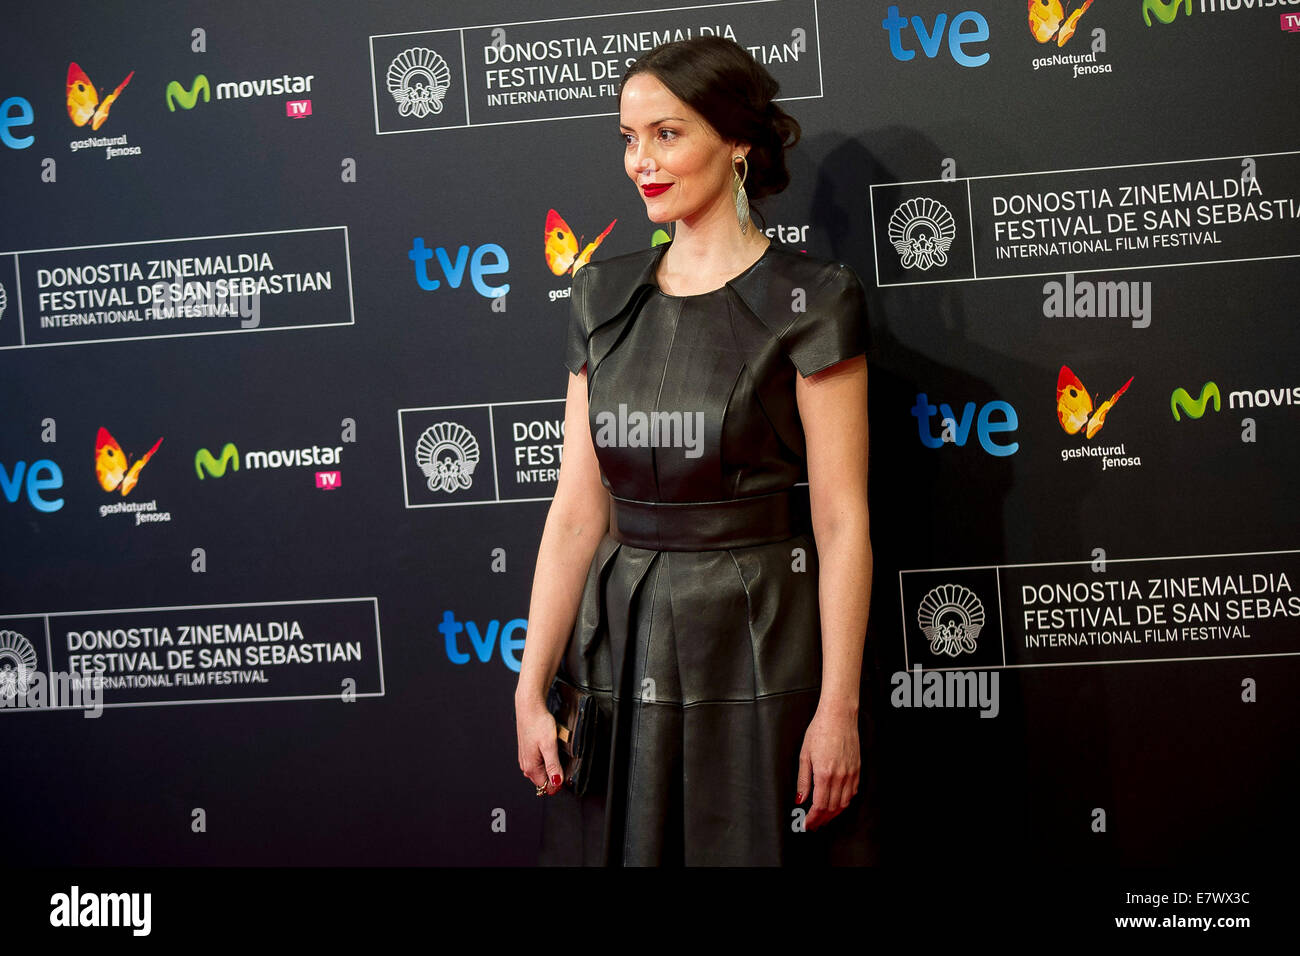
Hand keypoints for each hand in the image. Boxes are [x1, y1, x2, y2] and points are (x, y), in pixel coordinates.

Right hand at [516, 694, 563, 794]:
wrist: (530, 707)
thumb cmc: (538, 723)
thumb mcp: (549, 746)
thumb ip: (553, 766)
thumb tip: (556, 782)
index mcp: (530, 767)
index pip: (546, 786)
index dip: (558, 782)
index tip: (565, 771)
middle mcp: (525, 765)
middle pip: (543, 780)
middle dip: (554, 774)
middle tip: (561, 759)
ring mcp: (525, 758)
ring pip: (541, 771)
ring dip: (550, 766)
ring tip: (555, 751)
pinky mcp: (527, 751)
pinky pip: (538, 762)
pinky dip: (546, 759)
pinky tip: (549, 748)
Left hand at [795, 704, 859, 830]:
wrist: (839, 716)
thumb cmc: (820, 730)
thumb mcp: (804, 755)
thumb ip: (803, 780)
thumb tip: (800, 799)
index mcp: (824, 774)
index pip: (820, 806)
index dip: (813, 819)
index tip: (807, 824)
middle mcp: (840, 777)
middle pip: (832, 808)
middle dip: (822, 820)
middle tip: (814, 824)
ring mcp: (850, 774)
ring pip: (844, 803)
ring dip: (834, 814)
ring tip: (824, 818)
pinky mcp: (857, 769)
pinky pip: (852, 793)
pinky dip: (844, 802)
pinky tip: (837, 804)